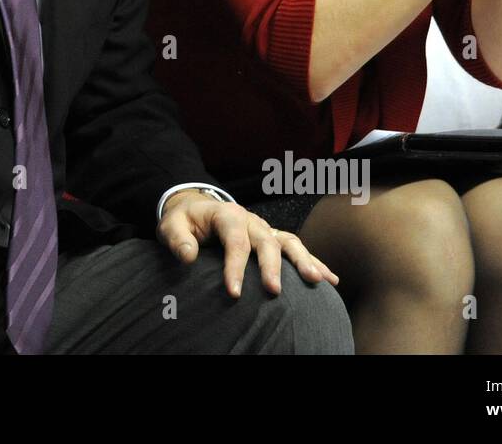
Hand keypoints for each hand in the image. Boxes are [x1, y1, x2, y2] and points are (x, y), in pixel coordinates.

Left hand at [157, 190, 337, 297]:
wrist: (196, 208)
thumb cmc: (185, 220)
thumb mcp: (171, 225)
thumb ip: (177, 239)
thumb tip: (188, 256)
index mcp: (227, 215)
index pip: (235, 241)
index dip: (235, 267)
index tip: (233, 293)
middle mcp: (251, 220)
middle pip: (267, 241)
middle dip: (272, 266)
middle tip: (274, 291)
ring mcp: (264, 228)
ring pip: (288, 241)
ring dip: (304, 260)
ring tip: (318, 280)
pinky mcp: (272, 238)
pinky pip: (295, 247)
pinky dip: (314, 261)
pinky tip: (330, 278)